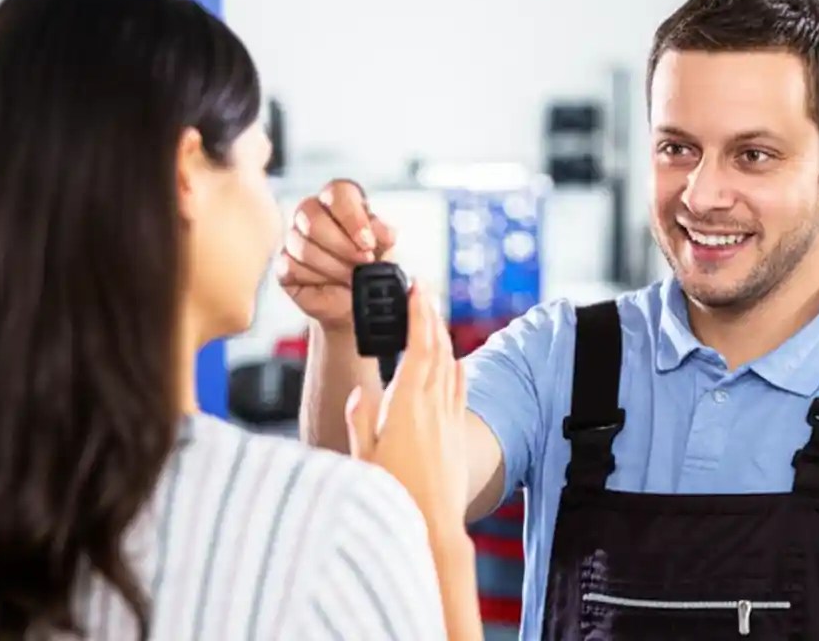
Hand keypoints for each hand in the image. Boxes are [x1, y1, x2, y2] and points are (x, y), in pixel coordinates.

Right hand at [277, 179, 395, 330]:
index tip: (367, 243)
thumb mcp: (387, 250)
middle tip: (362, 263)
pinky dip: (316, 279)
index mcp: (341, 202)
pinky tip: (331, 284)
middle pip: (311, 216)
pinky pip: (290, 267)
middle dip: (341, 245)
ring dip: (332, 266)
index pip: (337, 192)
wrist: (362, 303)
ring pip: (300, 244)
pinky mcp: (284, 265)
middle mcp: (314, 215)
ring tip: (351, 277)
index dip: (352, 218)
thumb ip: (385, 236)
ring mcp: (295, 239)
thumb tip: (382, 232)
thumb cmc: (373, 270)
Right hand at [345, 281, 468, 538]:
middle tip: (424, 289)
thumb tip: (360, 392)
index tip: (417, 288)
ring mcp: (448, 419)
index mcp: (407, 407)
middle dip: (431, 315)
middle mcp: (433, 407)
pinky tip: (454, 359)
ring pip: (450, 365)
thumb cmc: (393, 498)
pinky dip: (455, 365)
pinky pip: (459, 388)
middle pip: (438, 349)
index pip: (418, 348)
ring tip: (433, 314)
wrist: (434, 530)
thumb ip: (360, 421)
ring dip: (443, 335)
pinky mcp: (456, 433)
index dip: (419, 315)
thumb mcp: (363, 460)